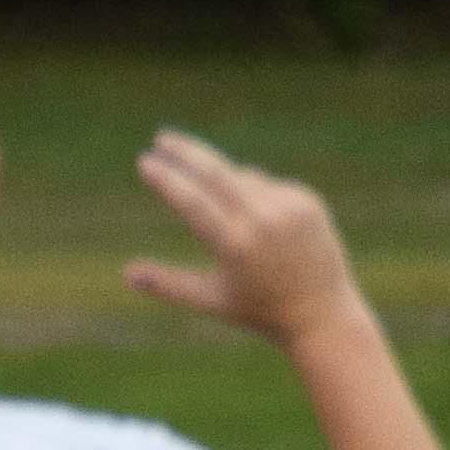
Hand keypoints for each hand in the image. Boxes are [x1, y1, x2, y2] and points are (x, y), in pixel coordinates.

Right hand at [127, 130, 361, 343]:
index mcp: (234, 244)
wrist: (322, 311)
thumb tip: (127, 272)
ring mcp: (288, 206)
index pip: (191, 200)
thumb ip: (166, 284)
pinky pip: (268, 185)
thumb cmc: (259, 309)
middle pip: (215, 171)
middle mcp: (262, 219)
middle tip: (161, 137)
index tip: (145, 161)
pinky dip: (254, 195)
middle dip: (185, 150)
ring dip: (225, 187)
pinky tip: (266, 228)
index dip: (166, 178)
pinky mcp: (306, 200)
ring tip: (244, 234)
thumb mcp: (208, 300)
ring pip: (241, 177)